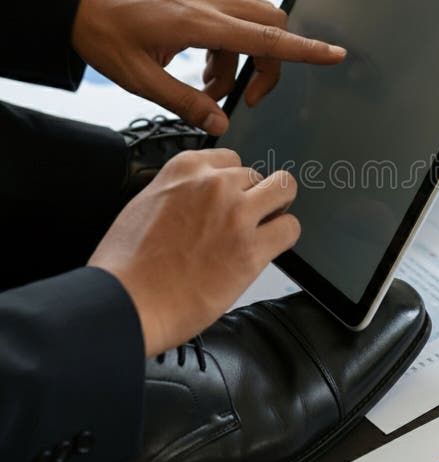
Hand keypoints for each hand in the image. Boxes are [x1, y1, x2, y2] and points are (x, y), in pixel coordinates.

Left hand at [72, 0, 345, 134]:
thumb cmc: (101, 29)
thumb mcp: (140, 79)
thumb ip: (186, 103)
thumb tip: (220, 122)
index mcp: (198, 21)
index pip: (266, 38)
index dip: (305, 49)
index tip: (334, 54)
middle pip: (270, 24)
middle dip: (270, 61)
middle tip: (242, 93)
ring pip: (251, 20)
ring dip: (242, 56)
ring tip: (207, 86)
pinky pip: (229, 15)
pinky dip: (226, 44)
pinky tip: (198, 64)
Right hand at [88, 149, 299, 356]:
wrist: (126, 303)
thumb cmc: (127, 265)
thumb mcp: (145, 204)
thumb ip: (180, 192)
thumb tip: (201, 198)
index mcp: (185, 169)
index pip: (232, 159)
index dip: (234, 183)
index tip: (232, 198)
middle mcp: (214, 185)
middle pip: (258, 175)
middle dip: (254, 198)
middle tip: (245, 221)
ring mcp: (236, 215)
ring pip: (284, 190)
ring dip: (277, 210)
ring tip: (264, 230)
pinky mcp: (252, 249)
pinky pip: (290, 228)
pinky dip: (284, 237)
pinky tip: (267, 249)